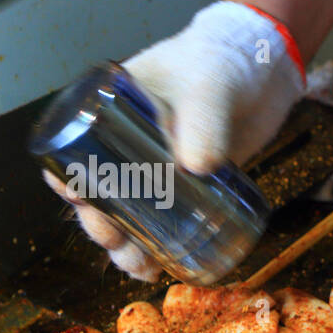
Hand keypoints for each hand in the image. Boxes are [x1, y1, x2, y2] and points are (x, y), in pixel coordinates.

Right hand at [51, 0, 304, 280]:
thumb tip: (197, 167)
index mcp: (110, 108)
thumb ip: (205, 119)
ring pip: (132, 212)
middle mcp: (126, 140)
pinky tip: (165, 267)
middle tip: (119, 246)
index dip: (67, 178)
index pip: (74, 148)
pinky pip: (167, 217)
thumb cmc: (222, 62)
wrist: (264, 69)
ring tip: (142, 270)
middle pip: (100, 191)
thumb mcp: (209, 86)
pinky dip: (163, 243)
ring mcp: (157, 164)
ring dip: (131, 244)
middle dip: (103, 225)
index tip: (78, 201)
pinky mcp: (189, 182)